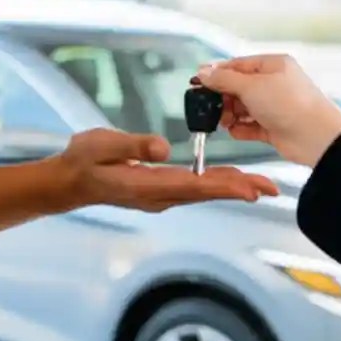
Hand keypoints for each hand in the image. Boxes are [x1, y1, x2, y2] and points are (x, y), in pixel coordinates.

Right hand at [50, 128, 278, 211]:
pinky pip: (194, 188)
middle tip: (271, 188)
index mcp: (147, 185)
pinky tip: (230, 179)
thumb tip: (164, 147)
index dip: (224, 186)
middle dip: (239, 189)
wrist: (69, 181)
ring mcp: (160, 195)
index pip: (194, 186)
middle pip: (206, 192)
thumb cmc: (82, 161)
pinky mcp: (159, 189)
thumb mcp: (101, 145)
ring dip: (232, 187)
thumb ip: (132, 145)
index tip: (250, 188)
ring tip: (260, 185)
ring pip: (203, 191)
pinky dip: (216, 183)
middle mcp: (159, 195)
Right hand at [195, 54, 340, 166]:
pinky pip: (252, 126)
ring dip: (231, 115)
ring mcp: (276, 106)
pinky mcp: (276, 127)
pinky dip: (242, 128)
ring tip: (224, 122)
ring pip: (245, 108)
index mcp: (273, 65)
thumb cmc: (288, 104)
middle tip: (212, 107)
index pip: (239, 65)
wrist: (315, 137)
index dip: (218, 74)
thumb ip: (224, 79)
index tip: (198, 83)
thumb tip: (202, 72)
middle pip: (240, 87)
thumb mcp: (251, 86)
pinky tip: (235, 131)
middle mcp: (275, 84)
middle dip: (224, 98)